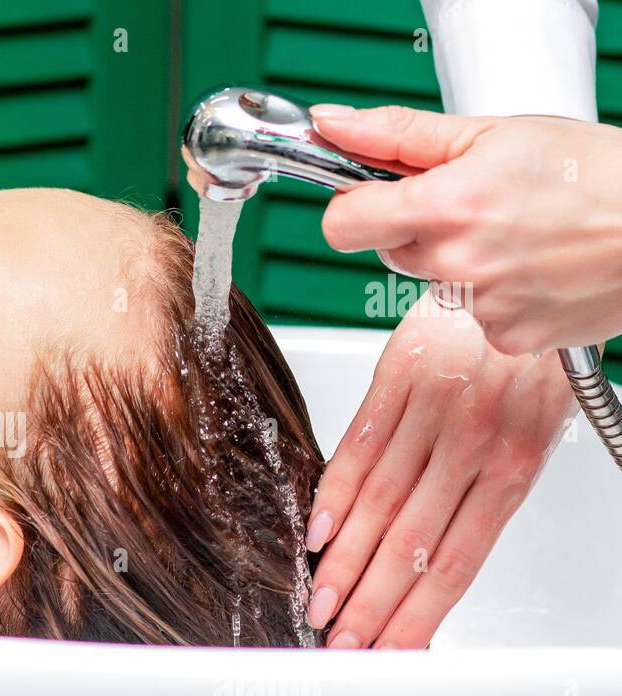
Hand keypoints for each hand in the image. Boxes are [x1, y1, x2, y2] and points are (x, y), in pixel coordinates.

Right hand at [304, 294, 576, 647]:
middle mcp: (474, 446)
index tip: (389, 650)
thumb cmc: (524, 358)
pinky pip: (361, 445)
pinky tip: (318, 535)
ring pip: (383, 504)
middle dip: (373, 605)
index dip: (419, 613)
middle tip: (342, 645)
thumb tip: (427, 555)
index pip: (458, 562)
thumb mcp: (527, 430)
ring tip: (320, 604)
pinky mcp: (397, 377)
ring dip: (346, 563)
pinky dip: (335, 494)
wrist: (515, 272)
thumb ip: (480, 490)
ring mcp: (433, 413)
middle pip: (413, 544)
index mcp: (513, 468)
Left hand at [311, 104, 621, 355]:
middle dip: (420, 227)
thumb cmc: (595, 172)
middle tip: (476, 205)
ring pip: (436, 283)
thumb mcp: (491, 133)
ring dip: (461, 261)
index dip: (354, 205)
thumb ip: (397, 135)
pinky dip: (496, 294)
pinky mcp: (507, 338)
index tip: (375, 195)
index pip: (343, 225)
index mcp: (446, 206)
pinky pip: (475, 315)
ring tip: (519, 233)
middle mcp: (458, 263)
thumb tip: (331, 126)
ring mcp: (482, 307)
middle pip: (391, 252)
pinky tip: (534, 267)